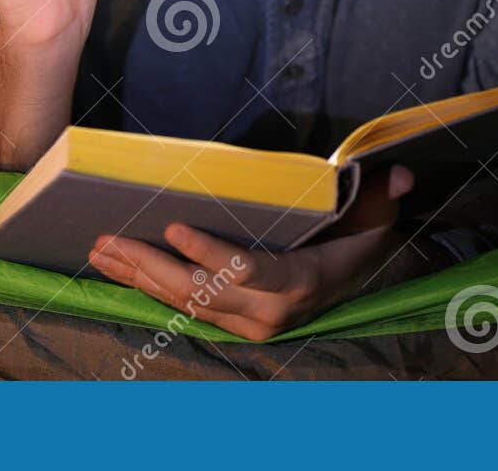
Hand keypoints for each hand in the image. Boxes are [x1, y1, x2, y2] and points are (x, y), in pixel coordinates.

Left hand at [88, 165, 427, 341]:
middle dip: (150, 267)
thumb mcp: (376, 215)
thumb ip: (380, 196)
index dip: (209, 254)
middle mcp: (270, 312)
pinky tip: (118, 268)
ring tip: (100, 250)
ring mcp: (248, 323)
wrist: (360, 277)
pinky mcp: (232, 322)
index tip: (174, 227)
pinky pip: (183, 307)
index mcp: (301, 281)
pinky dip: (148, 287)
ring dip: (138, 277)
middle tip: (108, 239)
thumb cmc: (361, 237)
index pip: (248, 273)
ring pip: (183, 304)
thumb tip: (397, 176)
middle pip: (200, 293)